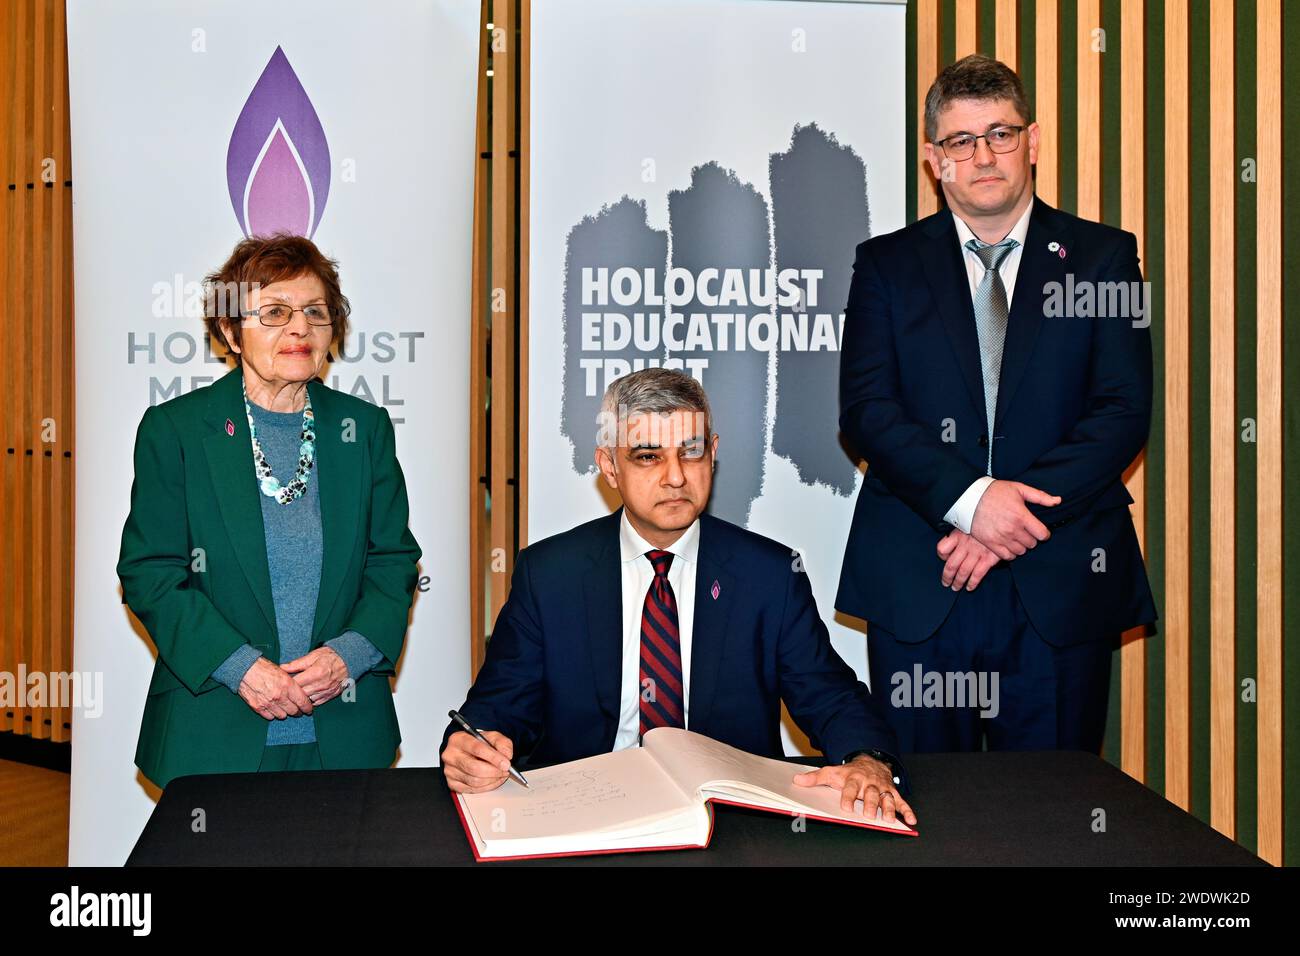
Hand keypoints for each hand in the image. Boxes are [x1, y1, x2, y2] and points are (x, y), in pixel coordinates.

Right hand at [238, 656, 314, 719]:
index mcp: (288, 685)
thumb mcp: (283, 672)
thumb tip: (300, 693)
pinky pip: (270, 717)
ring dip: (285, 713)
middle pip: (293, 711)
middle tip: (298, 711)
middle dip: (298, 712)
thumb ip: (292, 684)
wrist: (244, 669)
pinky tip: (274, 709)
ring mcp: (268, 703)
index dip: (307, 708)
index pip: (303, 702)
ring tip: (285, 709)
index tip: (309, 709)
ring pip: (282, 716)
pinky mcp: (258, 707)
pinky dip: (273, 714)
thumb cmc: (264, 668)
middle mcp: (279, 696)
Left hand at [282, 647, 350, 705]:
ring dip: (301, 698)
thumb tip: (282, 668)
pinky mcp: (331, 695)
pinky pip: (317, 703)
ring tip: (295, 695)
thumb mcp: (313, 655)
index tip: (283, 682)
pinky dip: (310, 701)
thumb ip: (297, 663)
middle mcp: (321, 685)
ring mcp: (326, 691)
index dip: (287, 684)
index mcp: (315, 673)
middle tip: (287, 690)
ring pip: (308, 701)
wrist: (350, 660)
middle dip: (292, 693)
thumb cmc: (331, 656)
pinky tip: (307, 697)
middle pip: (300, 694)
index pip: (295, 683)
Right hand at [442, 731, 515, 793]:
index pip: (477, 749)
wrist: (468, 751)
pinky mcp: (451, 783)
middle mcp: (450, 755)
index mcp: (458, 739)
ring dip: (492, 780)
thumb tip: (506, 755)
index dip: (494, 758)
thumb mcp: (492, 737)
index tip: (506, 763)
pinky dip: (486, 787)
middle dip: (494, 771)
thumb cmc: (478, 743)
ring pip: (474, 781)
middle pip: (474, 768)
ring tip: (501, 775)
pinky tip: (493, 781)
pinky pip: (472, 789)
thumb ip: (502, 743)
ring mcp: (449, 770)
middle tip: (505, 771)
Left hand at [792, 756, 916, 825]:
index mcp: (853, 778)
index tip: (845, 806)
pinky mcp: (892, 792)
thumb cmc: (849, 772)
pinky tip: (911, 820)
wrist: (870, 760)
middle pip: (870, 794)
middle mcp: (868, 783)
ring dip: (888, 808)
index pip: (849, 787)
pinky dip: (907, 810)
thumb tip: (797, 780)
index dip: (847, 796)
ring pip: (886, 798)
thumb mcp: (831, 772)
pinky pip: (901, 801)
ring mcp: (882, 788)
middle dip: (869, 804)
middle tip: (869, 814)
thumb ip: (815, 778)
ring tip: (889, 819)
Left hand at [936, 528, 1000, 591]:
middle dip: (947, 576)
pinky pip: (978, 573)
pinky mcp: (988, 558)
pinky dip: (972, 582)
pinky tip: (970, 587)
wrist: (1002, 521)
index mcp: (958, 535)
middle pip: (951, 565)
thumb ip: (958, 534)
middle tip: (946, 583)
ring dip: (958, 582)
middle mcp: (965, 545)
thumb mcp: (968, 524)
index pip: (942, 549)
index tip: (944, 560)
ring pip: (963, 571)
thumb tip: (949, 546)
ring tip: (956, 587)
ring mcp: (976, 552)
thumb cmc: (983, 522)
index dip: (942, 557)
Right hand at [969, 479, 1060, 560]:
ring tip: (1015, 537)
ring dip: (1021, 546)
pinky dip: (1010, 552)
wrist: (970, 498)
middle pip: (1032, 544)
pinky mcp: (991, 544)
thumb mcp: (1019, 488)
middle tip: (1025, 531)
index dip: (1044, 533)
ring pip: (1021, 551)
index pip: (1042, 534)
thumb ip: (1040, 496)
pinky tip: (1008, 543)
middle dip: (1031, 538)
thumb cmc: (995, 492)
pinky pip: (1007, 556)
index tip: (1039, 530)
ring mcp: (1001, 538)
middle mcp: (1012, 529)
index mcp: (1021, 516)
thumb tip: (1058, 500)